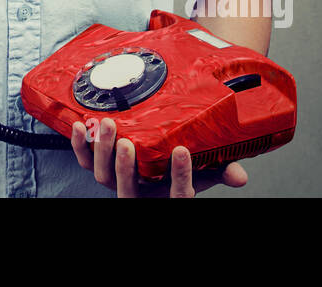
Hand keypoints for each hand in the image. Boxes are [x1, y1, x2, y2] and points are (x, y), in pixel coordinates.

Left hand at [70, 119, 248, 197]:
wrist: (156, 173)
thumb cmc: (179, 172)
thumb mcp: (204, 173)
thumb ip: (221, 171)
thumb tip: (242, 176)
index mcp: (168, 197)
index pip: (177, 196)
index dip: (179, 176)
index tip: (182, 151)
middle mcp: (140, 194)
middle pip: (127, 190)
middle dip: (125, 166)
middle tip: (127, 141)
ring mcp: (118, 183)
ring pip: (103, 177)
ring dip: (102, 151)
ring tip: (108, 124)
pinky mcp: (101, 169)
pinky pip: (85, 162)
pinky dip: (79, 146)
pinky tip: (79, 125)